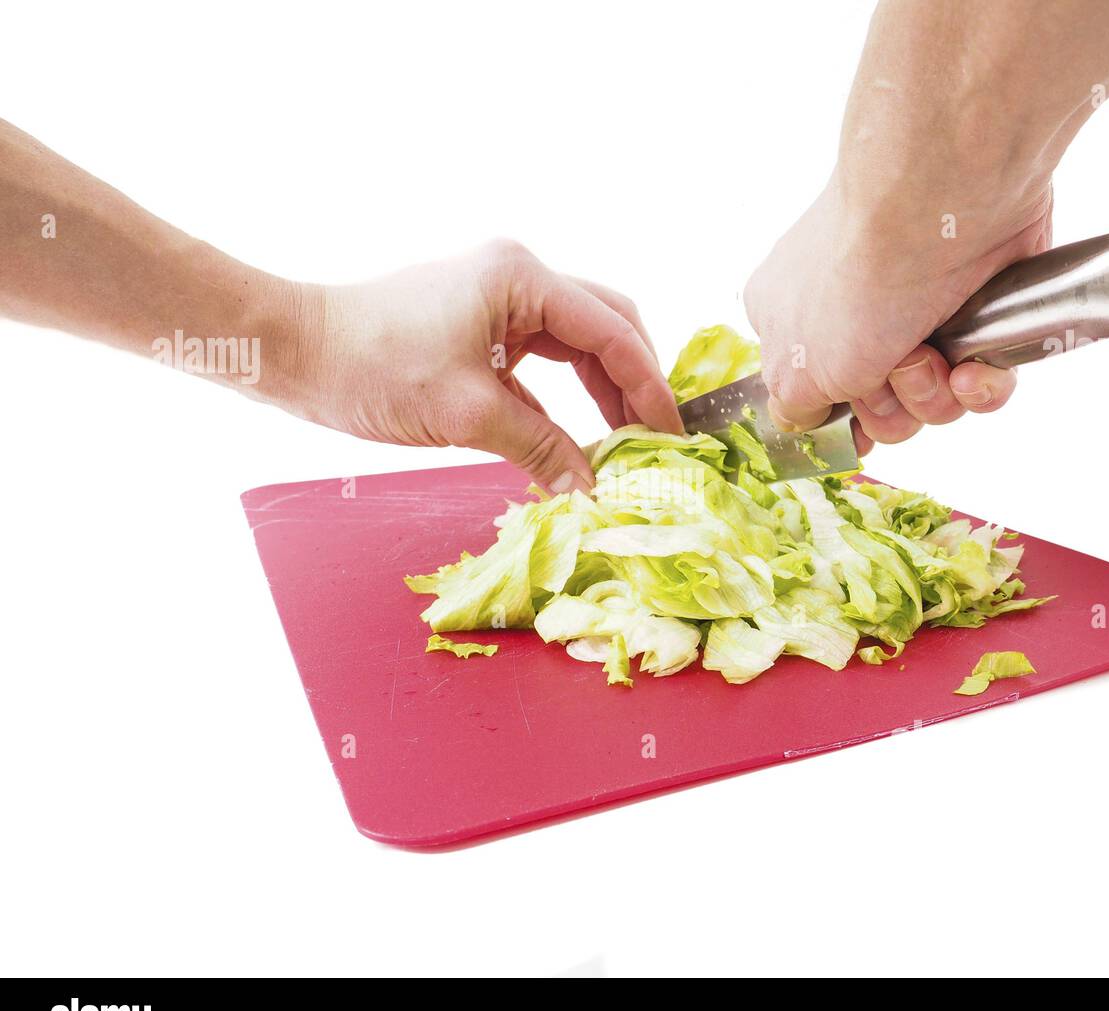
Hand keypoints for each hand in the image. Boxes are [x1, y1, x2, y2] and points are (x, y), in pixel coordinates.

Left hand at [268, 239, 682, 491]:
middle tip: (658, 440)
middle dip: (635, 384)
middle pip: (605, 328)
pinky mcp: (480, 331)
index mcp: (522, 279)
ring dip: (602, 394)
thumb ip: (541, 449)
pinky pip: (542, 364)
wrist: (294, 353)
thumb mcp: (467, 414)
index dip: (649, 388)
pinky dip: (563, 402)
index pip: (611, 333)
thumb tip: (593, 491)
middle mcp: (518, 279)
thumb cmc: (372, 368)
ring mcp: (498, 303)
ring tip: (626, 445)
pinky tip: (577, 443)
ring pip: (576, 347)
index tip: (673, 436)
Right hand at [744, 169, 1052, 453]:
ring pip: (934, 404)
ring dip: (933, 396)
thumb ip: (791, 410)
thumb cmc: (856, 282)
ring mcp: (922, 313)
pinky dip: (981, 386)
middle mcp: (857, 317)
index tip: (852, 423)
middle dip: (892, 408)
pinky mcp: (981, 311)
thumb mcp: (793, 374)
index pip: (818, 400)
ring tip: (931, 353)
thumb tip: (801, 421)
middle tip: (890, 367)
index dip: (841, 419)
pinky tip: (972, 367)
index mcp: (795, 323)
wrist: (940, 205)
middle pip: (881, 412)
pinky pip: (985, 384)